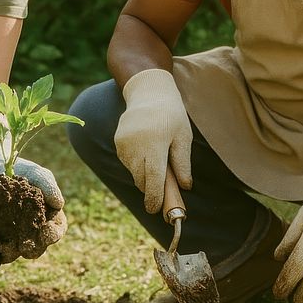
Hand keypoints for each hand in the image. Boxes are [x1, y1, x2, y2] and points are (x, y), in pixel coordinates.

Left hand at [0, 139, 66, 262]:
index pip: (56, 230)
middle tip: (28, 246)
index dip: (54, 234)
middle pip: (38, 246)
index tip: (48, 231)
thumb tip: (58, 204)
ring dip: (15, 251)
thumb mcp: (35, 173)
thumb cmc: (19, 170)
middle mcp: (31, 229)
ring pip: (17, 251)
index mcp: (47, 215)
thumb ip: (48, 185)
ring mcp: (12, 234)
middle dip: (35, 248)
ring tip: (10, 246)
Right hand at [115, 68, 192, 213]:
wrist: (148, 92)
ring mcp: (124, 143)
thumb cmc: (171, 114)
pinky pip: (127, 162)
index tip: (156, 210)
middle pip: (141, 180)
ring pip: (133, 172)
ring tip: (157, 160)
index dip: (155, 198)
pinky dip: (137, 164)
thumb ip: (183, 163)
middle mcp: (136, 145)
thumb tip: (185, 186)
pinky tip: (146, 150)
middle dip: (151, 189)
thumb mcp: (183, 136)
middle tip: (164, 191)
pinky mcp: (118, 142)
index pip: (153, 179)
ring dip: (144, 175)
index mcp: (155, 144)